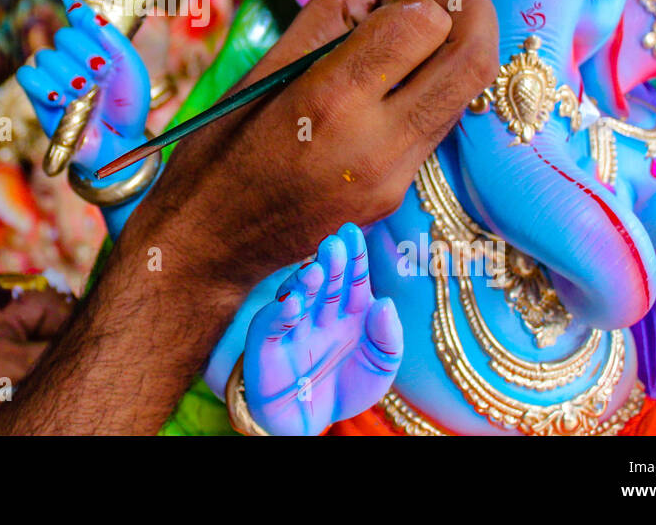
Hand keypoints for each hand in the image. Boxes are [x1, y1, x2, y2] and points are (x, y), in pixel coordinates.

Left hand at [0, 281, 73, 392]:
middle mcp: (31, 300)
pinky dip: (3, 375)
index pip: (83, 333)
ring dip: (20, 379)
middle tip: (13, 388)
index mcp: (43, 299)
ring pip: (34, 355)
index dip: (69, 362)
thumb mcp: (6, 363)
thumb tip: (88, 363)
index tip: (43, 380)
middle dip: (41, 374)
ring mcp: (10, 313)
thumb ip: (52, 361)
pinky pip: (12, 355)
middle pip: (59, 345)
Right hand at [16, 0, 150, 174]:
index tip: (104, 48)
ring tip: (84, 92)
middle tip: (100, 74)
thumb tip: (77, 5)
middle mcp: (71, 57)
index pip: (79, 17)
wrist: (120, 143)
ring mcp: (53, 76)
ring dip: (67, 74)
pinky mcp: (38, 97)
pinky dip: (42, 85)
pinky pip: (26, 76)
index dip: (89, 28)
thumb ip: (107, 34)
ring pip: (45, 56)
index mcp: (93, 43)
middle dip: (83, 54)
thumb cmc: (126, 105)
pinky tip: (60, 98)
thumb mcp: (128, 65)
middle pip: (62, 37)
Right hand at [130, 0, 497, 294]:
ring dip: (454, 53)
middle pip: (474, 62)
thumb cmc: (221, 148)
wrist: (212, 242)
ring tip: (411, 40)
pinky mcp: (396, 198)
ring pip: (462, 97)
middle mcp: (375, 144)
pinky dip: (428, 92)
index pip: (422, 26)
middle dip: (471, 13)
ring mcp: (393, 179)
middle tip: (438, 1)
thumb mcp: (261, 68)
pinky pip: (434, 129)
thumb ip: (329, 17)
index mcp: (330, 101)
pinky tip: (389, 87)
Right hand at [243, 223, 401, 434]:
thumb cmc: (345, 389)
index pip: (352, 278)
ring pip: (296, 294)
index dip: (353, 256)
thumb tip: (384, 301)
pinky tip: (292, 303)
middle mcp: (319, 312)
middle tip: (334, 242)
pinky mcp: (266, 344)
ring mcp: (292, 325)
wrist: (309, 423)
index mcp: (348, 311)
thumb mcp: (380, 368)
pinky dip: (280, 312)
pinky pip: (271, 324)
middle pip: (326, 281)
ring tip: (315, 269)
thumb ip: (389, 339)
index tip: (352, 231)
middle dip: (330, 261)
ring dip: (304, 280)